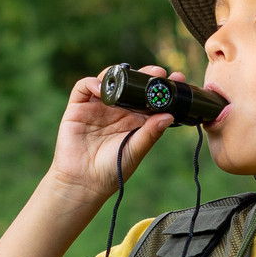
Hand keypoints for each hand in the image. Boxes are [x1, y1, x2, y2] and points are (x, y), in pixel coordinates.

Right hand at [47, 65, 185, 206]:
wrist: (84, 182)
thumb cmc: (113, 170)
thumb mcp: (136, 150)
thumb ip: (150, 133)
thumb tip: (170, 115)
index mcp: (135, 119)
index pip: (150, 98)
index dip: (162, 88)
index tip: (177, 79)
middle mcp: (118, 110)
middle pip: (131, 85)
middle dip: (145, 76)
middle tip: (158, 74)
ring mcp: (98, 106)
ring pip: (109, 81)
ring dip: (120, 74)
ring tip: (131, 75)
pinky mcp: (78, 107)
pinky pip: (84, 87)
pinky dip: (93, 83)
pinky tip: (102, 88)